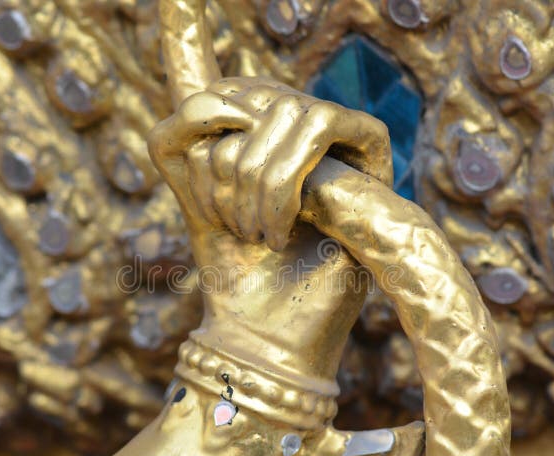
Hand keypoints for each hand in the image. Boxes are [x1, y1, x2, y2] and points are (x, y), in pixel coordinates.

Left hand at [146, 77, 393, 382]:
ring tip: (260, 234)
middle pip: (234, 96)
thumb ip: (185, 129)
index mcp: (247, 127)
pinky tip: (288, 225)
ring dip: (248, 188)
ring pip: (272, 114)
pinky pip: (313, 125)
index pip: (207, 67)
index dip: (185, 32)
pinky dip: (284, 183)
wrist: (266, 326)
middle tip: (232, 226)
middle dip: (216, 171)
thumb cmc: (232, 264)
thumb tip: (213, 98)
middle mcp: (288, 122)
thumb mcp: (189, 185)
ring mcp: (330, 132)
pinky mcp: (368, 148)